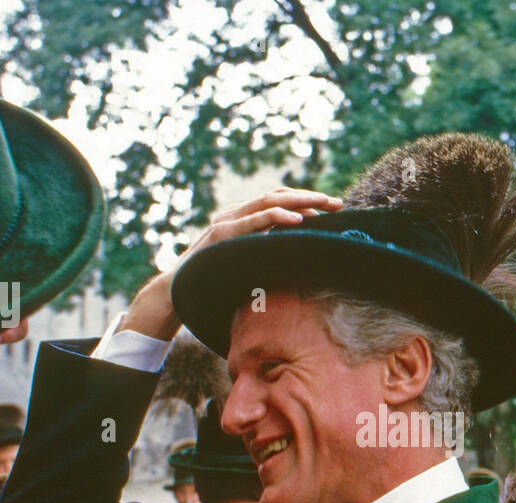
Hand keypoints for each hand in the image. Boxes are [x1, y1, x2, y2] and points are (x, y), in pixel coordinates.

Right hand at [122, 187, 342, 339]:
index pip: (278, 200)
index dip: (306, 200)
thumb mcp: (245, 265)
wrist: (177, 292)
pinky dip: (277, 218)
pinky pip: (253, 221)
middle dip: (310, 197)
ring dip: (300, 202)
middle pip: (278, 196)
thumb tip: (297, 261)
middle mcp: (234, 213)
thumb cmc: (212, 282)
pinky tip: (297, 220)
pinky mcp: (221, 234)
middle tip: (338, 204)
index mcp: (241, 218)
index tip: (332, 208)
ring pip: (268, 201)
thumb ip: (264, 254)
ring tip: (324, 206)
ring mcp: (226, 221)